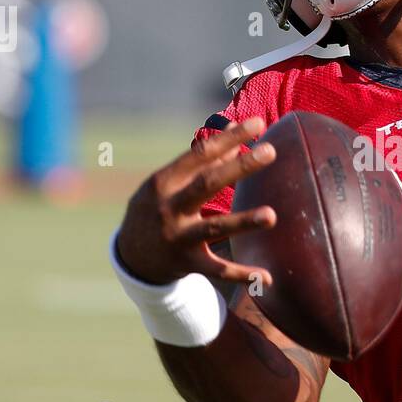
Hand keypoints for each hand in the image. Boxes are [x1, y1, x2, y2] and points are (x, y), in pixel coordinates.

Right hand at [115, 117, 277, 285]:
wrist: (129, 253)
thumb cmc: (157, 206)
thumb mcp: (170, 181)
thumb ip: (202, 160)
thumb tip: (235, 135)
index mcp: (165, 181)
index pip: (201, 154)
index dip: (230, 137)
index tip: (258, 123)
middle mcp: (170, 207)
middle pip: (207, 183)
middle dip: (239, 167)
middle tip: (270, 151)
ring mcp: (178, 236)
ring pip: (214, 228)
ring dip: (243, 221)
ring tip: (272, 215)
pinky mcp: (187, 263)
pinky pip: (218, 270)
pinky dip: (243, 275)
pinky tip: (268, 278)